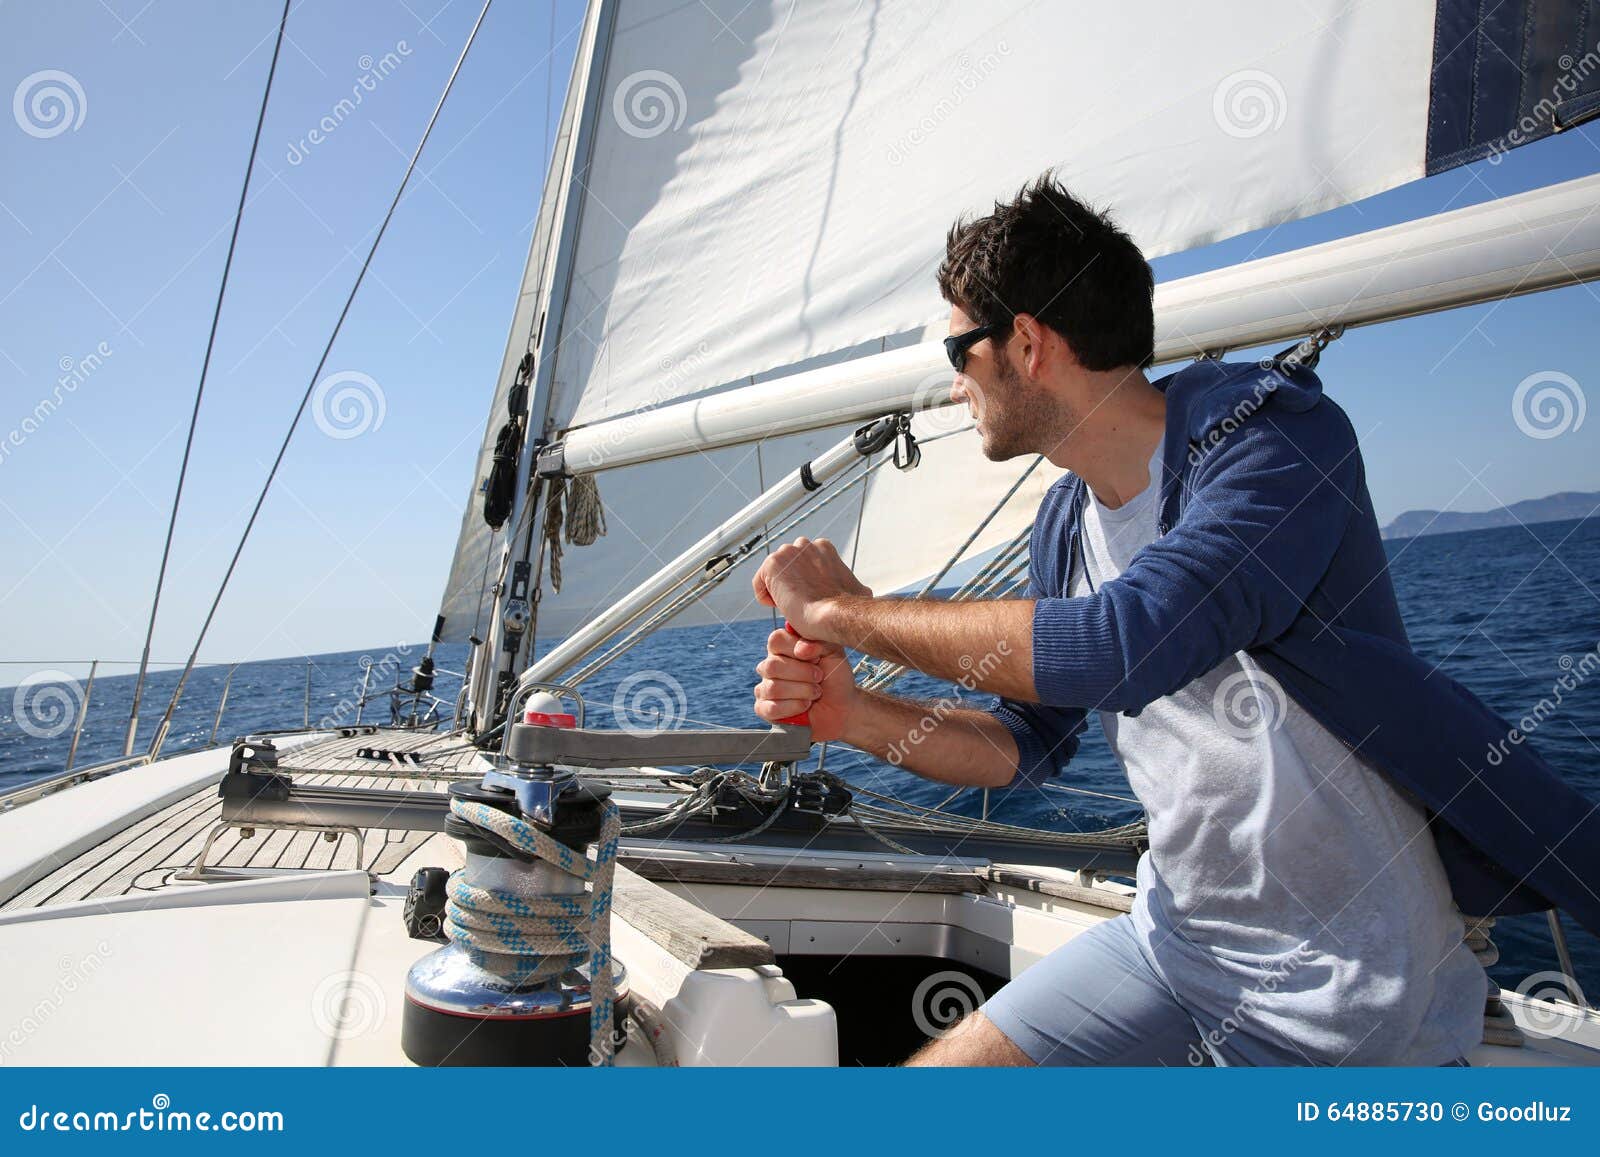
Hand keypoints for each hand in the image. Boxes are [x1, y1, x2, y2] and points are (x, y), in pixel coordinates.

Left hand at [751, 536, 871, 641]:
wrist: (836, 615)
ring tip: (792, 606)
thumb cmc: (848, 608)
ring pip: (773, 575)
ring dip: (778, 590)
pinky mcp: (773, 564)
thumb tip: (864, 591)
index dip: (804, 583)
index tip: (810, 597)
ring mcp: (787, 552)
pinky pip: (760, 583)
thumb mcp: (857, 589)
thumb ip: (852, 585)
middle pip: (786, 566)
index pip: (802, 563)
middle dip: (789, 583)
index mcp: (823, 547)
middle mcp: (804, 544)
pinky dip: (765, 597)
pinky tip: (780, 606)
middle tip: (799, 603)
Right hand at [752, 627, 857, 741]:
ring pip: (773, 688)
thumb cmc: (835, 677)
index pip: (776, 640)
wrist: (841, 706)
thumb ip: (818, 641)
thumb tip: (800, 649)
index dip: (796, 649)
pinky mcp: (764, 709)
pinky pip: (771, 708)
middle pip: (772, 666)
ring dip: (802, 691)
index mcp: (782, 648)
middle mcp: (769, 666)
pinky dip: (794, 707)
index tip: (816, 658)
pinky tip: (805, 705)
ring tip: (816, 692)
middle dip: (803, 673)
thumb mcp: (833, 652)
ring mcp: (764, 688)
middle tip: (819, 677)